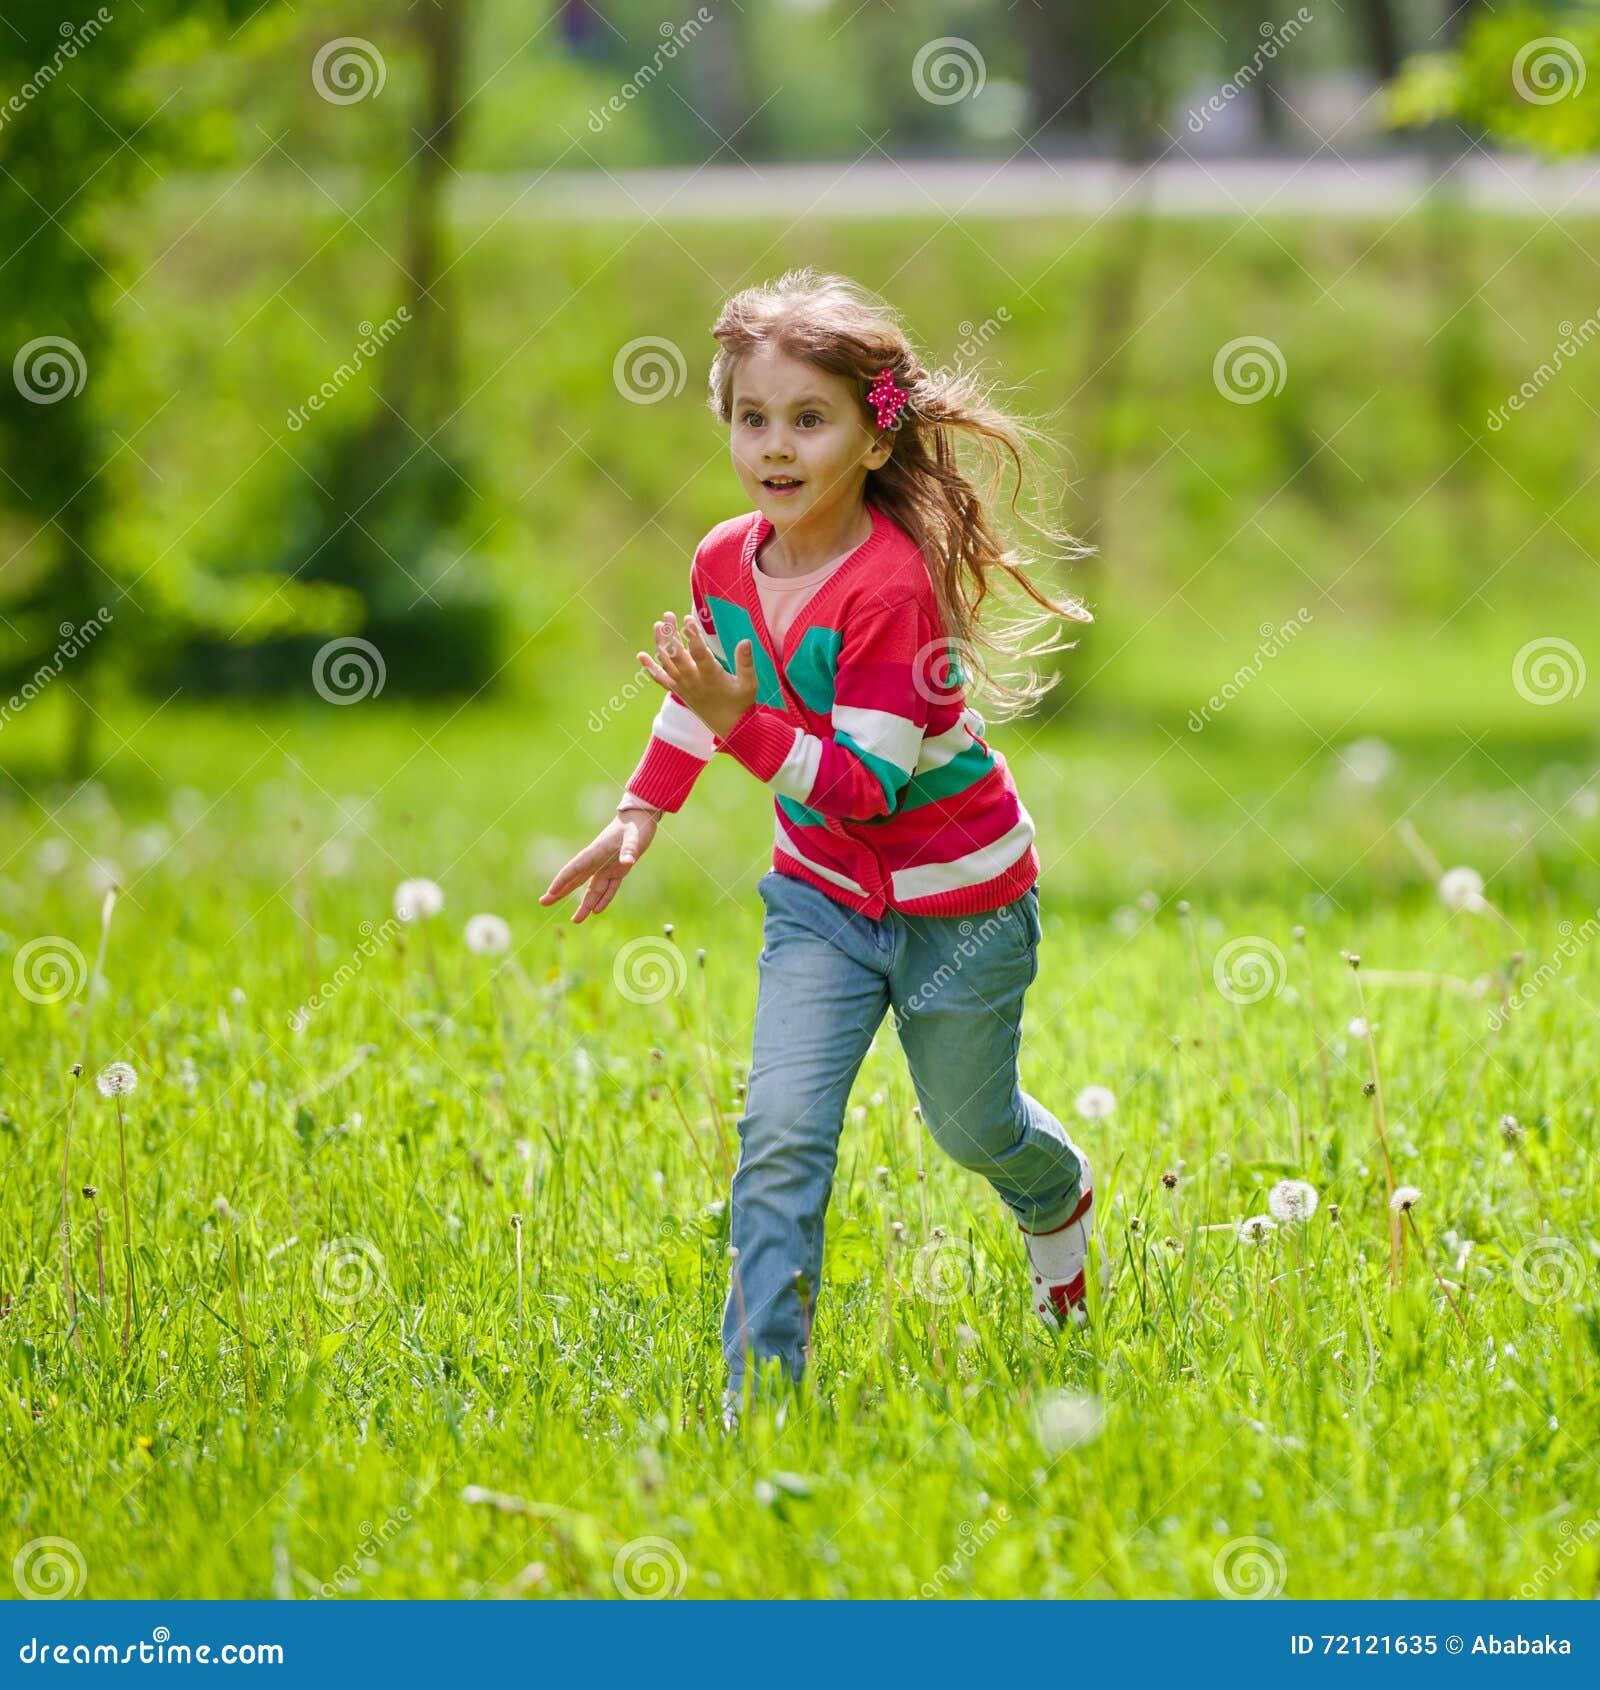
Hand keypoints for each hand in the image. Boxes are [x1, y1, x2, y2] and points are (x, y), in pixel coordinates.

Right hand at [538, 810, 658, 922]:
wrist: (641, 817)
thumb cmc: (636, 825)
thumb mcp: (634, 837)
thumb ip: (630, 849)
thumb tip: (628, 862)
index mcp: (596, 852)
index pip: (575, 868)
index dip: (562, 880)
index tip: (550, 892)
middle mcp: (597, 861)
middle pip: (575, 880)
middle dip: (559, 892)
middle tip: (543, 902)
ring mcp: (607, 866)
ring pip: (592, 889)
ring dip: (585, 904)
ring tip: (576, 920)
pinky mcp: (618, 870)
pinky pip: (608, 888)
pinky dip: (603, 899)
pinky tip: (596, 910)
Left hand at [637, 609, 756, 740]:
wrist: (729, 727)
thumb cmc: (741, 702)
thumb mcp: (749, 683)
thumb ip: (746, 662)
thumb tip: (745, 641)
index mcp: (711, 677)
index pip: (700, 653)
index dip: (693, 636)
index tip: (687, 619)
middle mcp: (693, 681)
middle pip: (677, 655)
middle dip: (671, 634)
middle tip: (667, 615)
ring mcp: (683, 686)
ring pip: (667, 663)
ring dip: (660, 644)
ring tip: (657, 625)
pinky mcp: (678, 691)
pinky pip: (660, 679)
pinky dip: (650, 668)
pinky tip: (641, 656)